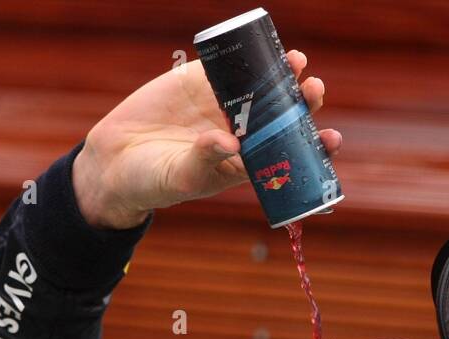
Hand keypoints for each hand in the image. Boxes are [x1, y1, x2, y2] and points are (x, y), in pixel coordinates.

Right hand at [73, 49, 342, 229]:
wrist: (115, 159)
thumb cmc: (154, 181)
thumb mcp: (182, 176)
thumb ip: (207, 159)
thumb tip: (230, 141)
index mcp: (248, 163)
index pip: (292, 153)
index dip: (316, 145)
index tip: (332, 139)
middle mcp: (244, 133)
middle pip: (286, 114)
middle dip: (304, 101)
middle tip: (312, 90)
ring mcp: (224, 105)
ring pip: (264, 86)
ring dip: (284, 75)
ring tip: (297, 63)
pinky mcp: (202, 82)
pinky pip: (231, 65)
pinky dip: (248, 55)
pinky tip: (263, 46)